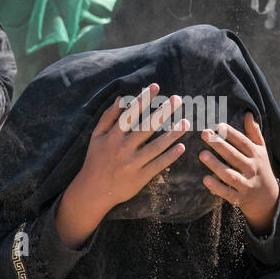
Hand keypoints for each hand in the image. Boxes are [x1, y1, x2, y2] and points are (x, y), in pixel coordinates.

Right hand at [55, 85, 190, 247]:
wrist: (93, 191)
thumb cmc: (95, 161)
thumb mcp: (96, 137)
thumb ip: (108, 117)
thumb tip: (120, 98)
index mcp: (113, 136)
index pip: (130, 113)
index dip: (143, 99)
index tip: (156, 86)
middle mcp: (123, 148)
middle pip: (147, 127)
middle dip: (163, 112)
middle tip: (177, 100)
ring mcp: (132, 163)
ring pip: (156, 146)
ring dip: (173, 134)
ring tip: (186, 123)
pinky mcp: (140, 178)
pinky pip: (158, 165)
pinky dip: (170, 156)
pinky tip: (181, 147)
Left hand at [198, 113, 279, 233]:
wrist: (268, 199)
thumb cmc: (261, 169)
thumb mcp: (261, 150)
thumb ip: (254, 133)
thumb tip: (248, 113)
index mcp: (256, 155)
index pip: (243, 142)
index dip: (231, 134)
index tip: (218, 125)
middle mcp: (251, 169)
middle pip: (234, 156)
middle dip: (219, 145)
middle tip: (205, 134)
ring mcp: (246, 184)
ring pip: (230, 175)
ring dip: (216, 165)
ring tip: (202, 155)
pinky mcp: (239, 198)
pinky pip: (227, 193)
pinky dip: (217, 187)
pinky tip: (205, 179)